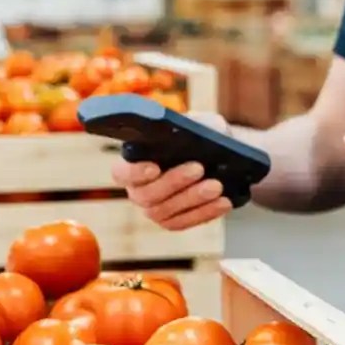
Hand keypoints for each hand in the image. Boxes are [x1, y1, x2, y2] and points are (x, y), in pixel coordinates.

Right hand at [111, 112, 234, 230]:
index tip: (155, 167)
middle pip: (146, 195)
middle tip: (199, 169)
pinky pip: (184, 222)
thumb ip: (196, 123)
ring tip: (216, 186)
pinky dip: (205, 213)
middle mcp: (139, 189)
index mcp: (135, 162)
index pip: (121, 172)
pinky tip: (223, 202)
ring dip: (192, 199)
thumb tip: (195, 129)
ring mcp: (154, 208)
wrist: (223, 158)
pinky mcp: (172, 221)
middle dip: (173, 182)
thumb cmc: (204, 136)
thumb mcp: (202, 122)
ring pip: (164, 212)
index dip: (134, 173)